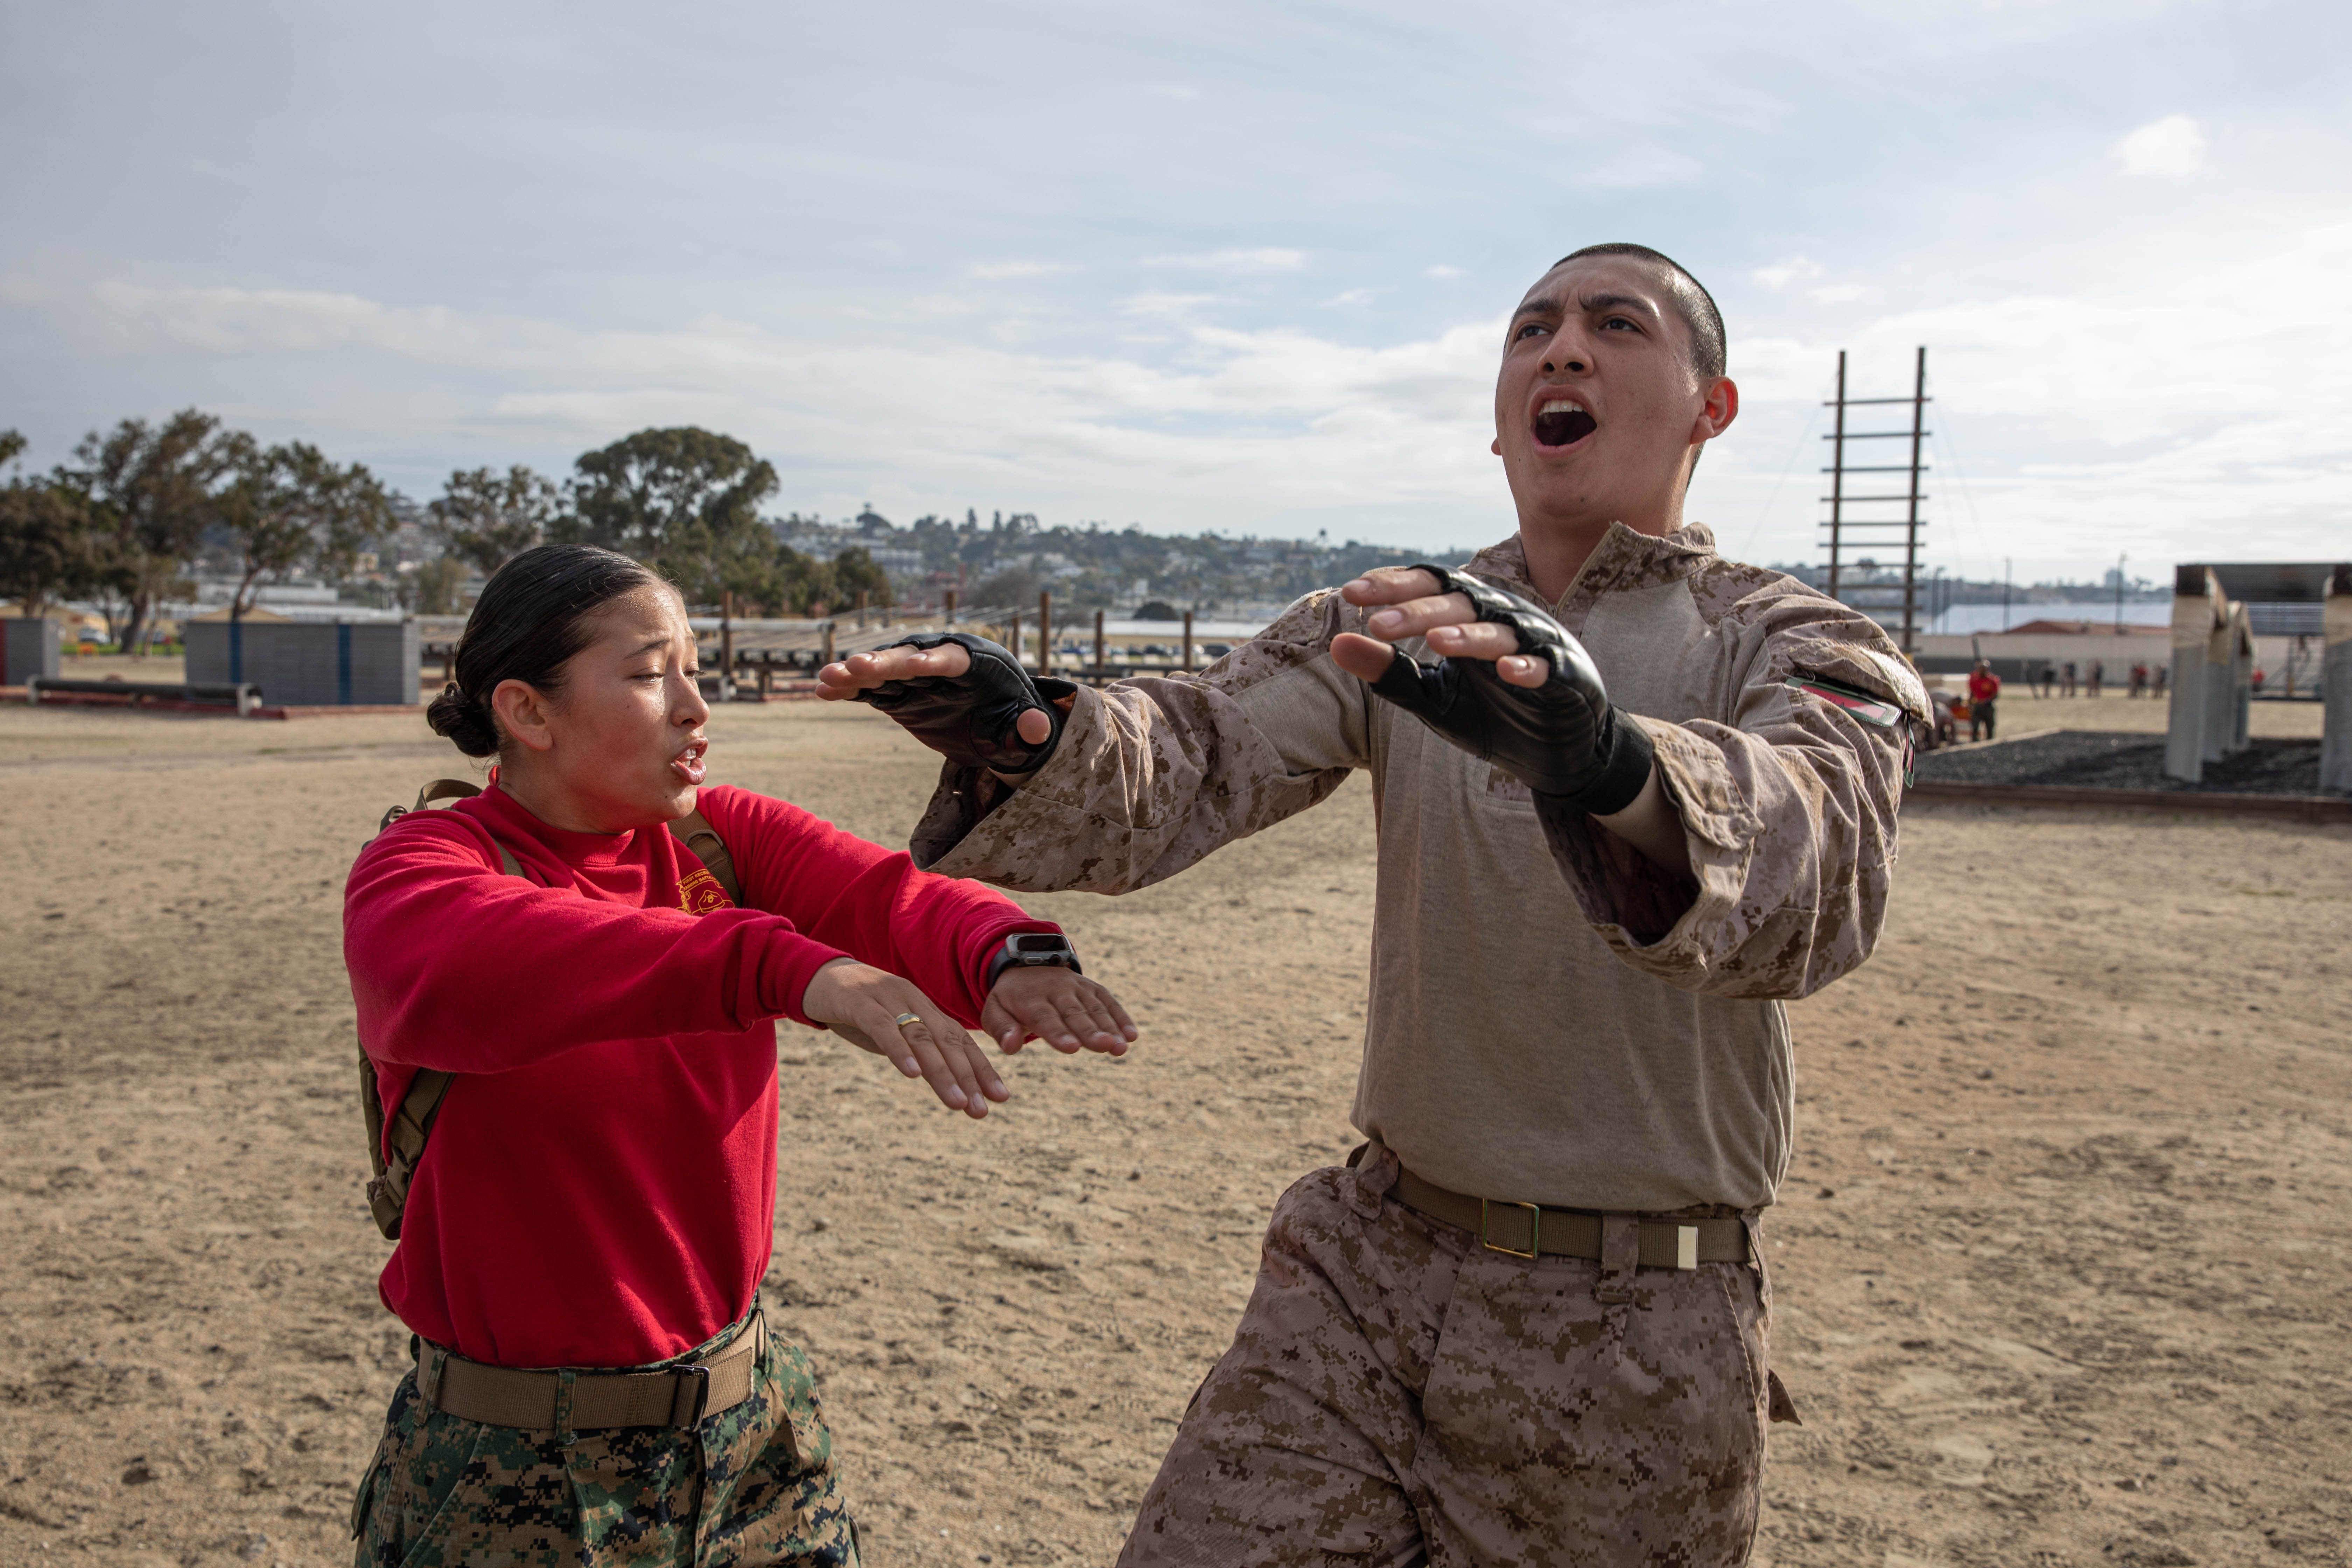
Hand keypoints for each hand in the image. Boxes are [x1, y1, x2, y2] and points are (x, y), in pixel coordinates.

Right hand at [801, 958, 1008, 1118]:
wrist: (816, 977)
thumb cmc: (858, 1010)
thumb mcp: (892, 1030)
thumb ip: (915, 1048)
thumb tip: (942, 1077)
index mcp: (924, 1008)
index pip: (959, 1040)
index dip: (981, 1068)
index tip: (1000, 1096)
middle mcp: (912, 1001)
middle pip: (947, 1040)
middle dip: (968, 1077)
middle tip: (981, 1110)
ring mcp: (887, 999)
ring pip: (921, 1038)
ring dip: (941, 1072)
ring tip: (957, 1102)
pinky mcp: (859, 1002)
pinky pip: (883, 1028)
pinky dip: (900, 1051)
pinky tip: (912, 1075)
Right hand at [814, 633, 1063, 774]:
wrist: (996, 726)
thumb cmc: (1015, 723)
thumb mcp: (1026, 733)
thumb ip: (1032, 730)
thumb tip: (1038, 727)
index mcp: (977, 664)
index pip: (954, 659)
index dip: (934, 661)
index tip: (914, 665)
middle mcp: (941, 664)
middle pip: (910, 659)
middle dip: (885, 663)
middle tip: (854, 667)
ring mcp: (916, 678)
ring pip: (884, 671)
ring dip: (856, 673)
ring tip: (827, 677)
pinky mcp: (899, 693)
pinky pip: (871, 690)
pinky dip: (849, 690)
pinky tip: (822, 690)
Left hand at [982, 965, 1138, 1054]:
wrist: (1026, 965)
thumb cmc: (1010, 1000)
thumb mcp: (994, 1011)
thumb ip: (1001, 1029)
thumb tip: (1011, 1047)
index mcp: (1029, 998)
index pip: (1045, 1018)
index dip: (1059, 1033)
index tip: (1072, 1048)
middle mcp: (1056, 990)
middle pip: (1074, 1013)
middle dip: (1091, 1031)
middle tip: (1106, 1046)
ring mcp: (1076, 987)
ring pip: (1094, 1008)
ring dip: (1110, 1028)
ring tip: (1122, 1047)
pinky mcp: (1091, 987)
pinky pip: (1108, 1001)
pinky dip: (1120, 1017)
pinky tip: (1132, 1035)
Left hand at [1330, 564, 1653, 815]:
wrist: (1553, 753)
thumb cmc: (1491, 714)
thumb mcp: (1433, 697)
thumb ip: (1390, 672)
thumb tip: (1336, 644)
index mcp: (1469, 615)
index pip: (1429, 587)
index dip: (1394, 586)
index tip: (1351, 593)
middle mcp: (1504, 618)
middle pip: (1460, 602)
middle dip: (1420, 611)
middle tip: (1379, 624)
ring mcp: (1538, 645)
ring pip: (1501, 631)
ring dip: (1469, 635)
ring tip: (1436, 641)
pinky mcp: (1567, 676)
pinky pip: (1547, 668)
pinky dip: (1528, 669)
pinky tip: (1507, 673)